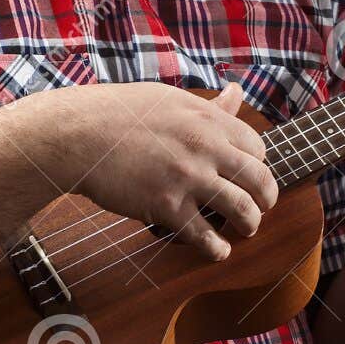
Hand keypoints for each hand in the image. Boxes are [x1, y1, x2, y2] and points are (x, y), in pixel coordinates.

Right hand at [53, 78, 278, 260]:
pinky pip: (204, 234)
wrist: (78, 134)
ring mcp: (188, 177)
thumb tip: (236, 92)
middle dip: (266, 199)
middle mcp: (205, 147)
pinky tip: (218, 252)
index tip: (251, 175)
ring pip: (241, 209)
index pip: (257, 147)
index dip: (259, 165)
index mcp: (208, 119)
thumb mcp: (171, 99)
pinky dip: (216, 248)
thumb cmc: (118, 113)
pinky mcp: (166, 206)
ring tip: (246, 230)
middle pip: (259, 179)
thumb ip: (209, 106)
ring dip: (250, 224)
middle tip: (262, 208)